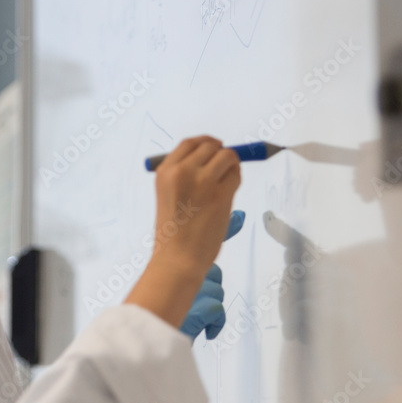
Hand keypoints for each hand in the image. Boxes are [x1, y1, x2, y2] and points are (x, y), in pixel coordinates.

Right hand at [125, 136, 241, 328]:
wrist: (177, 258)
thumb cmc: (172, 234)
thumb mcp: (168, 196)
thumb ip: (184, 177)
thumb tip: (212, 159)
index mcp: (165, 172)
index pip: (189, 144)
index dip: (205, 143)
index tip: (214, 149)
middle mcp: (182, 172)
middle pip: (210, 146)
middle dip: (219, 153)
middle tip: (224, 168)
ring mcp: (203, 182)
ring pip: (227, 156)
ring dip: (231, 164)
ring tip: (226, 181)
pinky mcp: (221, 194)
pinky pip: (236, 175)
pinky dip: (236, 178)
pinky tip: (229, 191)